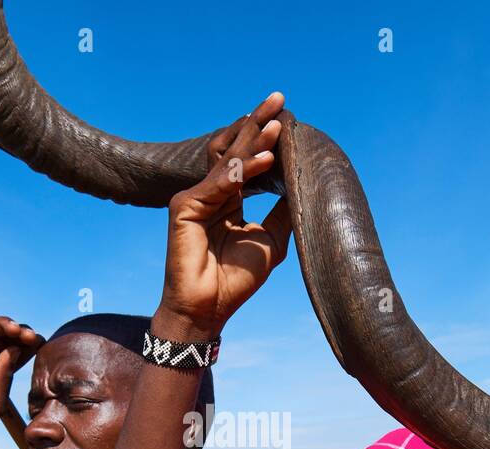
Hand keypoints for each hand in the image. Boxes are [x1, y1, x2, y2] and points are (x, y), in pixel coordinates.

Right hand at [155, 91, 292, 340]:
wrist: (209, 309)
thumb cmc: (236, 280)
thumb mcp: (272, 240)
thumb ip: (284, 210)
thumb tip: (305, 180)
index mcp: (230, 199)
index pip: (247, 159)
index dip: (265, 138)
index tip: (286, 116)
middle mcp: (212, 194)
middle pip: (235, 151)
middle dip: (257, 125)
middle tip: (278, 99)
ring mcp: (195, 198)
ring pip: (227, 162)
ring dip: (252, 142)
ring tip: (276, 126)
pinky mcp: (184, 206)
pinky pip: (219, 183)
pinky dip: (242, 171)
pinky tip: (264, 160)